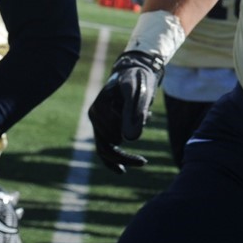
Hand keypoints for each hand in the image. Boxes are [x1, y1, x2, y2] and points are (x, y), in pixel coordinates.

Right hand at [88, 49, 163, 172]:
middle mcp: (95, 114)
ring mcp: (97, 121)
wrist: (135, 71)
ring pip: (105, 149)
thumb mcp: (140, 92)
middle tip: (144, 155)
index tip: (147, 122)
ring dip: (123, 154)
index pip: (113, 133)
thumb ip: (135, 112)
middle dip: (128, 144)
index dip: (131, 135)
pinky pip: (102, 148)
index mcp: (101, 106)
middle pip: (107, 145)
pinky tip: (122, 170)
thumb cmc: (139, 80)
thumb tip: (130, 140)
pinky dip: (111, 160)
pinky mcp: (102, 126)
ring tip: (140, 158)